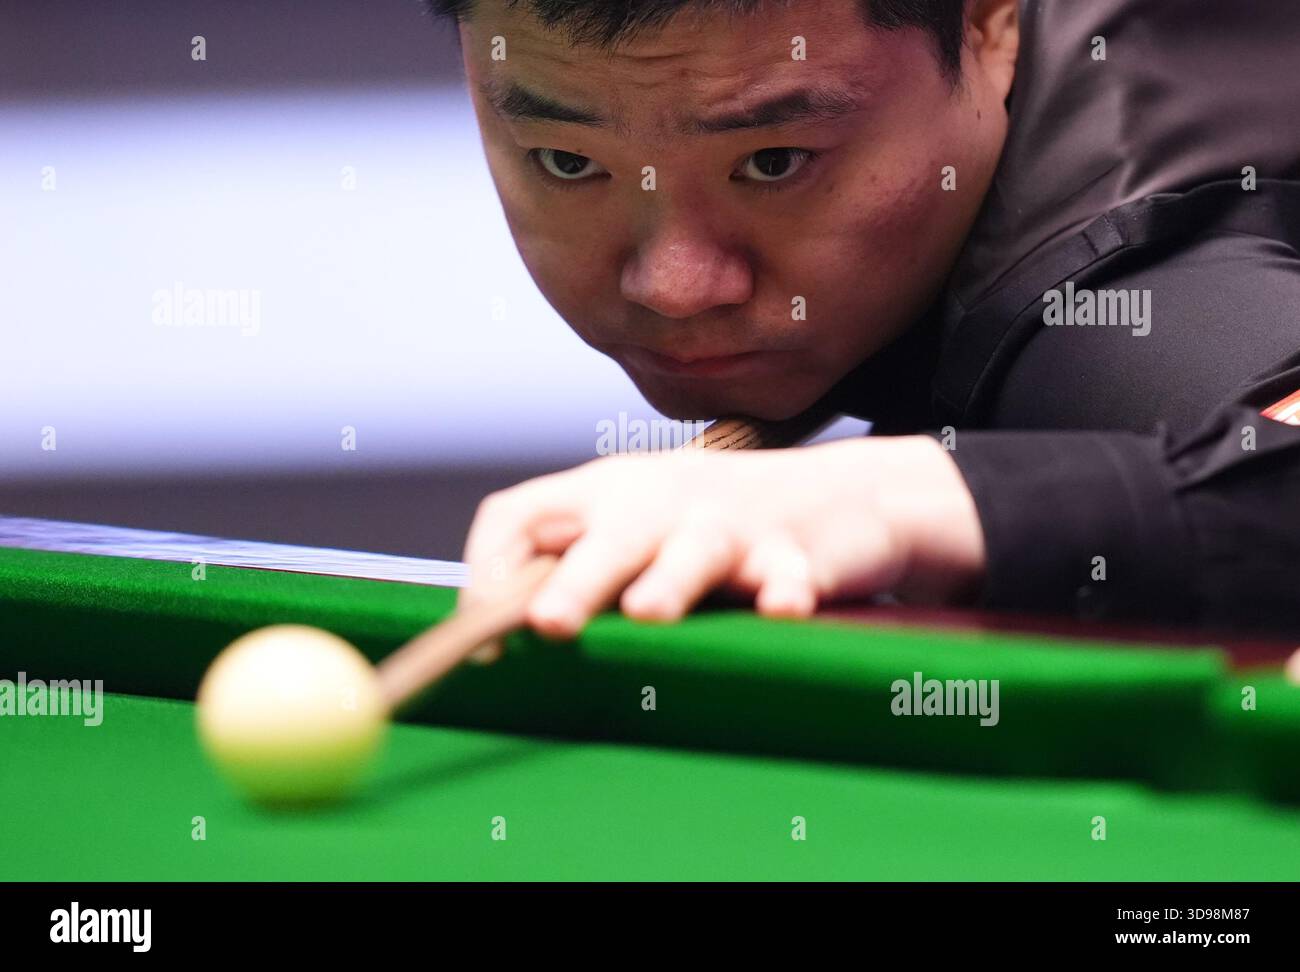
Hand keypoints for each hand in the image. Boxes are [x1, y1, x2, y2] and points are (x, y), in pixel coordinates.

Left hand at [460, 436, 985, 645]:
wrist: (845, 495)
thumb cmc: (717, 524)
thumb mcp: (635, 531)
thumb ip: (572, 568)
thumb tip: (487, 637)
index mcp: (605, 493)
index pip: (520, 515)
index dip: (489, 573)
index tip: (484, 642)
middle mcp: (661, 501)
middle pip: (608, 537)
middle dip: (578, 581)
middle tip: (549, 623)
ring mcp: (732, 524)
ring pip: (695, 550)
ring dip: (671, 580)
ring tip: (649, 613)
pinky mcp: (798, 552)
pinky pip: (789, 574)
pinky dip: (785, 591)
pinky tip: (783, 610)